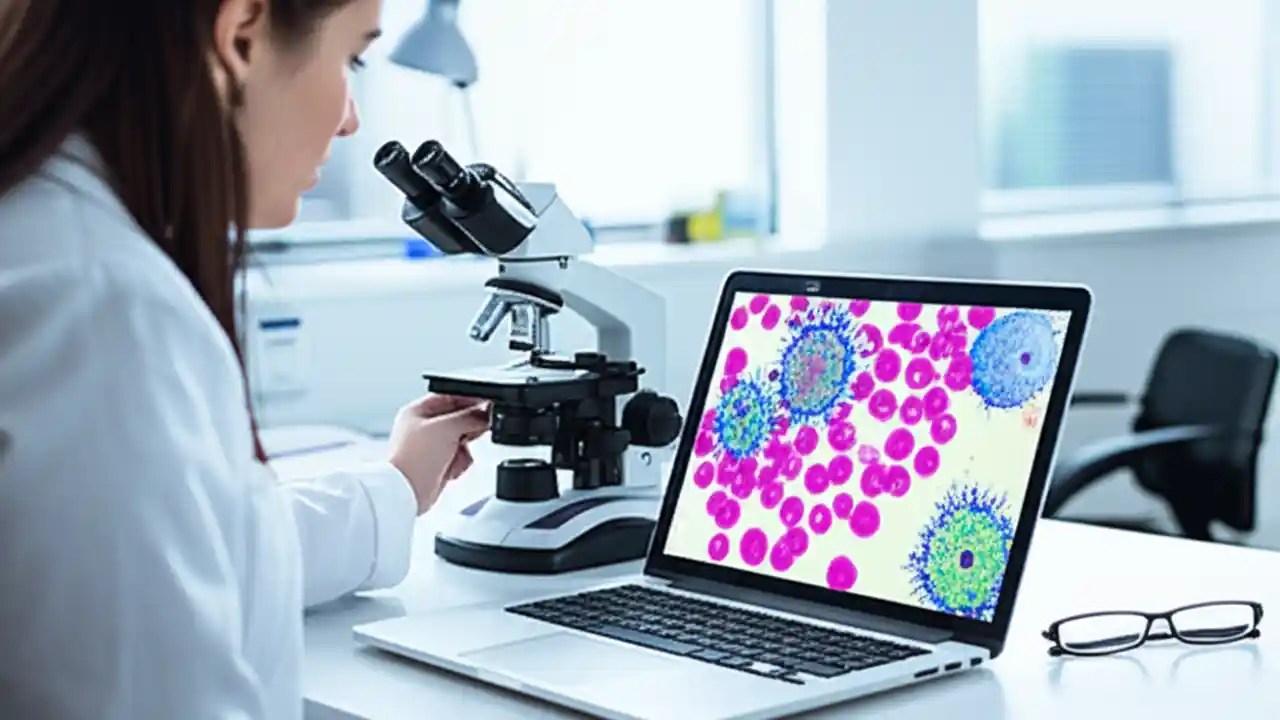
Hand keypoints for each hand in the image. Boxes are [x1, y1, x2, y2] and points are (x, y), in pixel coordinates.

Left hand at [387, 394, 490, 513]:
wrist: (406, 492)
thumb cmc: (413, 458)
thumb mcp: (447, 428)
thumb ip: (470, 417)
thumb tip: (486, 413)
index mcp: (418, 411)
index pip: (450, 397)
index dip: (470, 399)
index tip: (487, 405)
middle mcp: (423, 428)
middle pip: (458, 418)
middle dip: (468, 428)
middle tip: (472, 432)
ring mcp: (430, 447)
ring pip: (461, 439)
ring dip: (463, 448)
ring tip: (455, 454)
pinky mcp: (437, 465)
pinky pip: (459, 457)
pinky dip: (459, 462)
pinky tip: (452, 467)